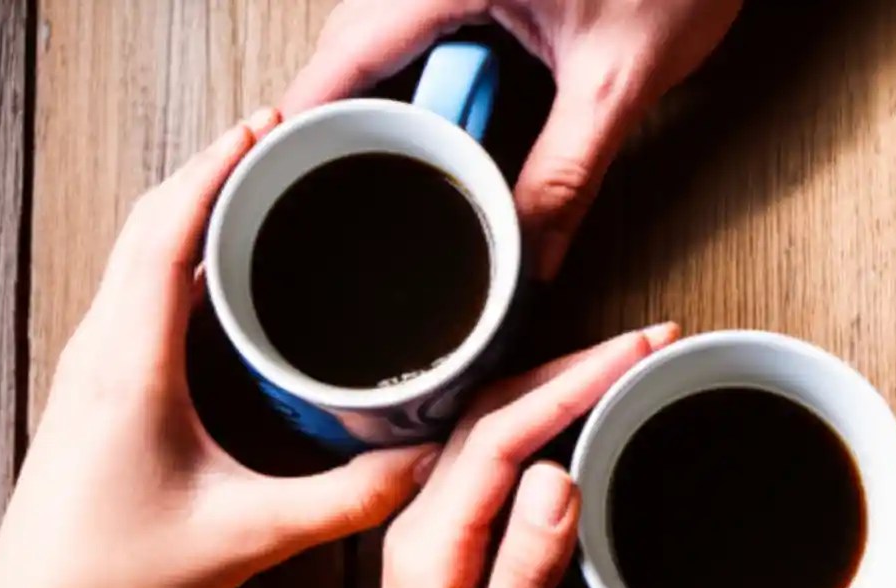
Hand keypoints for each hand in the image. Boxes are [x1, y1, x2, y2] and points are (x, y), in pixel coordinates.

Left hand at [0, 108, 436, 587]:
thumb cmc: (118, 580)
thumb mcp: (249, 538)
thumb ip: (345, 501)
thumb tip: (420, 464)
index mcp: (129, 368)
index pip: (166, 232)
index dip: (216, 169)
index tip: (265, 130)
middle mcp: (99, 352)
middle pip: (147, 225)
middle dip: (211, 171)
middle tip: (275, 144)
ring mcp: (90, 367)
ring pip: (134, 254)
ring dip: (190, 208)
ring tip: (253, 187)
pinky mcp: (95, 387)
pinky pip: (133, 291)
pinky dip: (176, 254)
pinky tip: (217, 269)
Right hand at [282, 0, 741, 278]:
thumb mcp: (618, 81)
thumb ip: (568, 175)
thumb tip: (529, 255)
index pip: (345, 57)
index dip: (303, 126)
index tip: (277, 184)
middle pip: (351, 49)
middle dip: (349, 125)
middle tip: (353, 195)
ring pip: (379, 37)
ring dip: (387, 102)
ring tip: (401, 164)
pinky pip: (416, 25)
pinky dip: (418, 75)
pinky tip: (440, 117)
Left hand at [370, 323, 678, 587]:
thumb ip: (526, 570)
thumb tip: (560, 473)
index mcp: (427, 542)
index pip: (501, 435)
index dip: (569, 385)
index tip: (630, 353)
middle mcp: (424, 523)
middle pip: (494, 415)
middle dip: (570, 367)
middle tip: (644, 341)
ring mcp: (437, 533)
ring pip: (495, 432)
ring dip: (557, 388)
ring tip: (620, 362)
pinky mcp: (455, 549)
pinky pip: (499, 465)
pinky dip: (545, 427)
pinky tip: (574, 420)